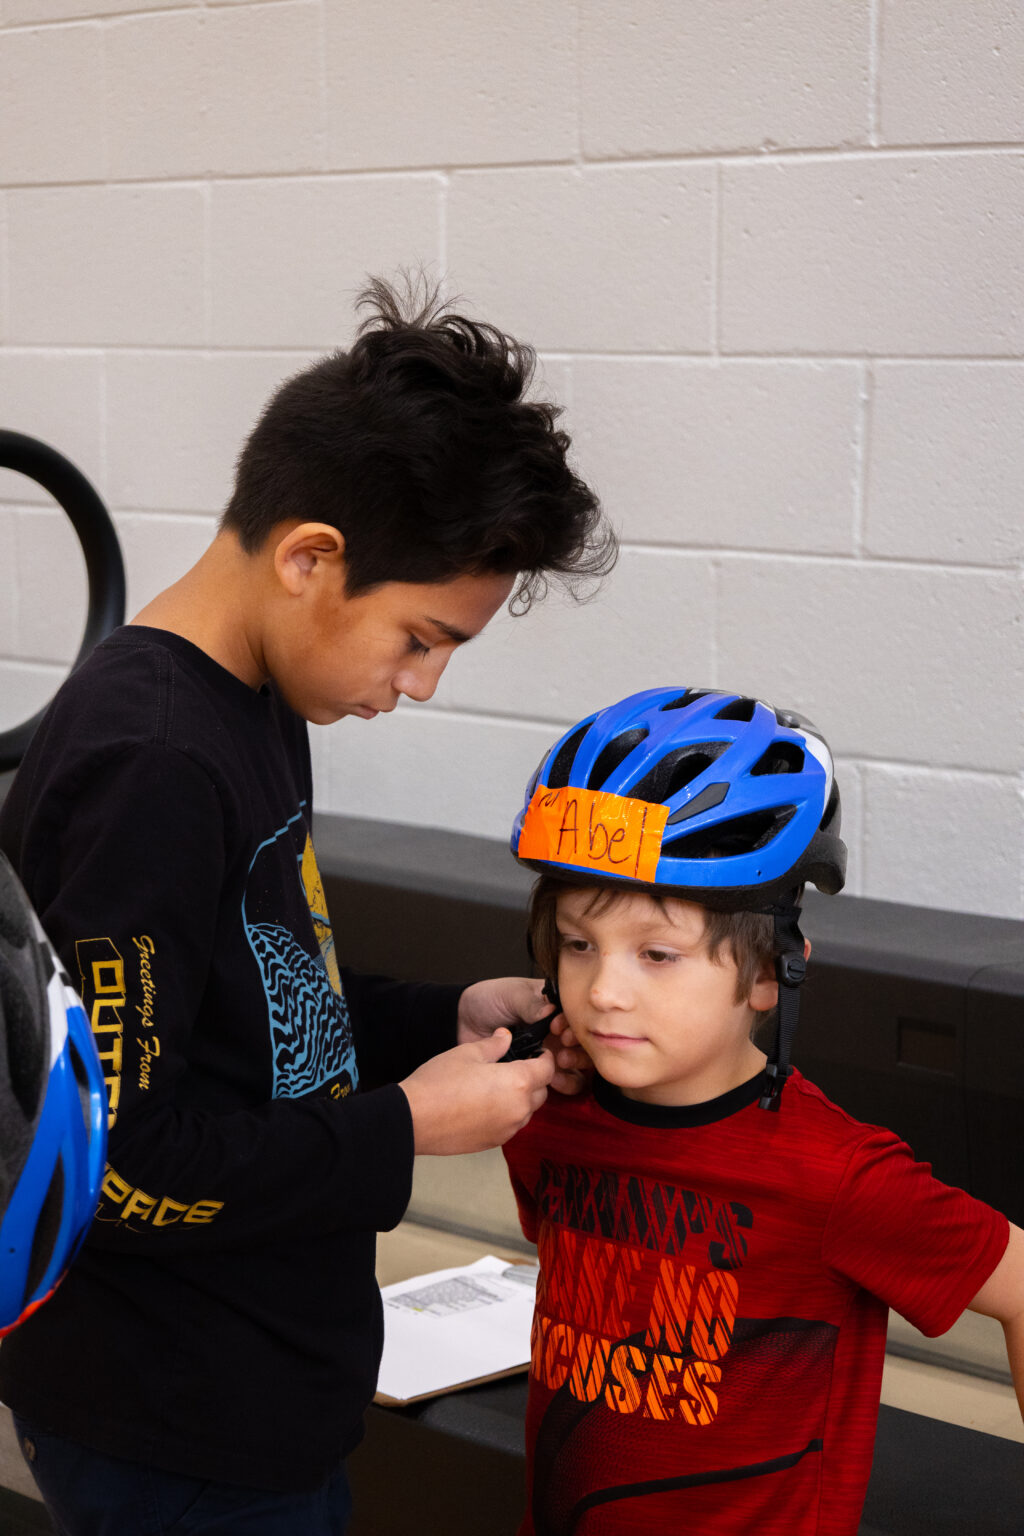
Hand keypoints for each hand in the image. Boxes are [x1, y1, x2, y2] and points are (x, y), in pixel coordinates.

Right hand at [399, 1028, 553, 1154]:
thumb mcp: (468, 1053)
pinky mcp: (494, 1143)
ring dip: (521, 1099)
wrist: (415, 1119)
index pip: (548, 1070)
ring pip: (527, 1111)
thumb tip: (506, 1036)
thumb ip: (494, 1045)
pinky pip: (510, 1125)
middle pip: (541, 1093)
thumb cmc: (440, 1082)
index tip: (538, 1052)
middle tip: (516, 1067)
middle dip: (534, 1079)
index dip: (545, 1058)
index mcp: (519, 1082)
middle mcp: (519, 1109)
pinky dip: (507, 1114)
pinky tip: (485, 1105)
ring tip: (498, 1086)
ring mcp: (507, 1129)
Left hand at [457, 976, 589, 1096]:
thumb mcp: (509, 994)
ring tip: (559, 1062)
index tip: (557, 1028)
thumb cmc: (487, 1000)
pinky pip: (562, 1082)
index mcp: (554, 1005)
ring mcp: (550, 1050)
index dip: (573, 1023)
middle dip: (578, 1045)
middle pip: (584, 1041)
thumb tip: (550, 1011)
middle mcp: (557, 1029)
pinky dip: (564, 1083)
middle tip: (561, 1045)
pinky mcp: (539, 1071)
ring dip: (575, 1066)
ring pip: (578, 1064)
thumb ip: (529, 1003)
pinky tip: (554, 1081)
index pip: (577, 1015)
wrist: (461, 1022)